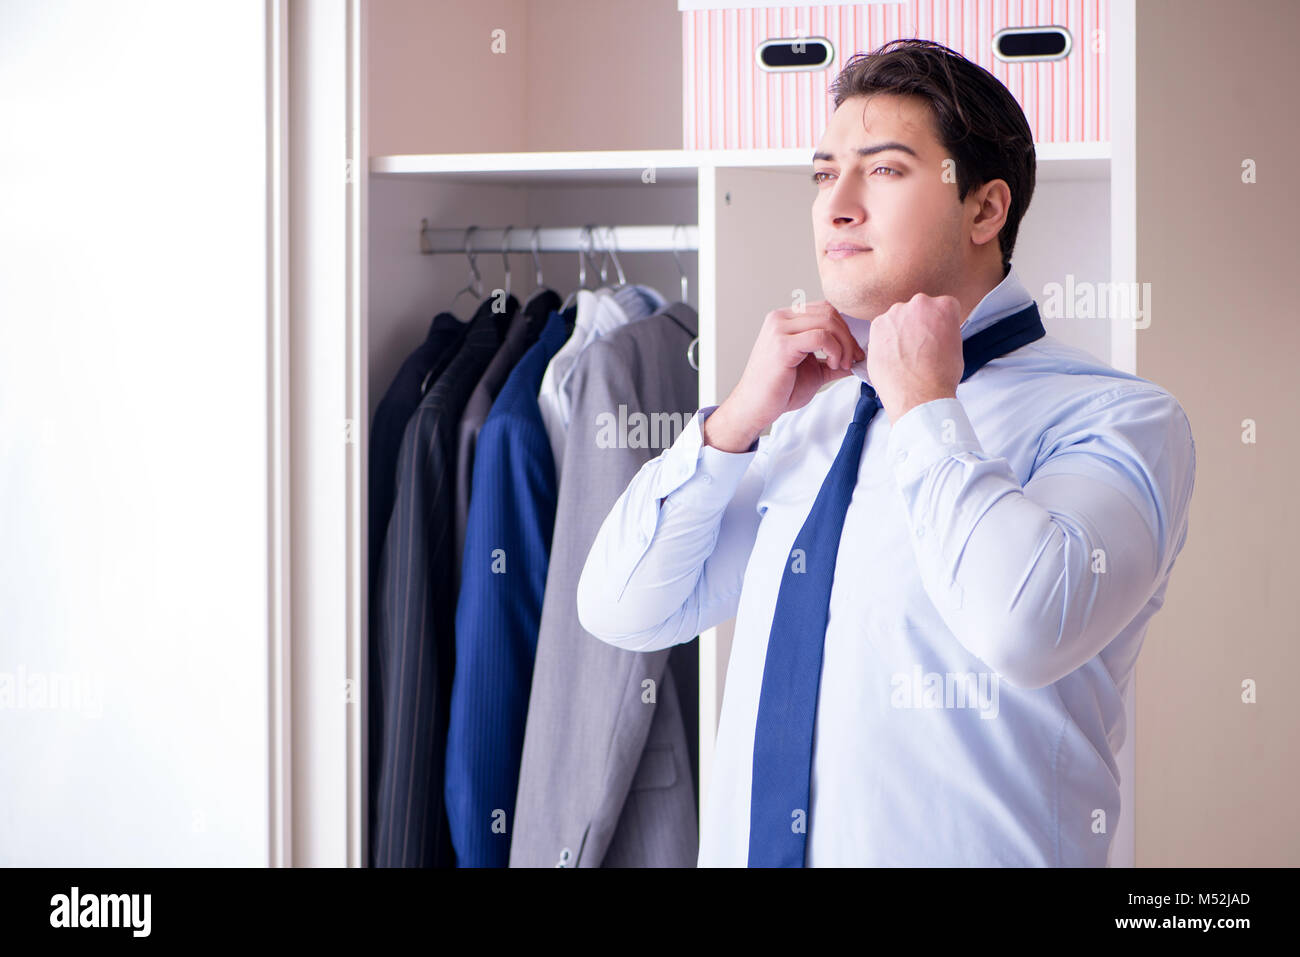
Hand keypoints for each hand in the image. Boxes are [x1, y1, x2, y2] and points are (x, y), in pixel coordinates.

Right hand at [704, 301, 864, 452]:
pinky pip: (821, 336)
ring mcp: (779, 329)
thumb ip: (835, 359)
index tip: (854, 351)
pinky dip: (835, 350)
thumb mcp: (815, 370)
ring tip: (842, 364)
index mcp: (786, 320)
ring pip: (828, 322)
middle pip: (829, 312)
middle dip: (848, 336)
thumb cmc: (779, 390)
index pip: (825, 309)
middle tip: (854, 359)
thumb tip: (860, 356)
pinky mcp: (782, 344)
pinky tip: (833, 365)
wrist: (755, 407)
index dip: (845, 328)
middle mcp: (780, 318)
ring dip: (844, 344)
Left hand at [865, 293, 964, 422]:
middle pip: (918, 310)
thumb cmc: (940, 377)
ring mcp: (896, 313)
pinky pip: (882, 329)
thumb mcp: (955, 346)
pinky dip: (886, 340)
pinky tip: (893, 356)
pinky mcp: (877, 326)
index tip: (936, 335)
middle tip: (920, 347)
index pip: (942, 307)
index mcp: (944, 306)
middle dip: (918, 325)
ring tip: (905, 355)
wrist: (919, 396)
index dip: (939, 324)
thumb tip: (935, 331)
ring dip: (900, 331)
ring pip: (898, 318)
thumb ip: (944, 329)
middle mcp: (919, 303)